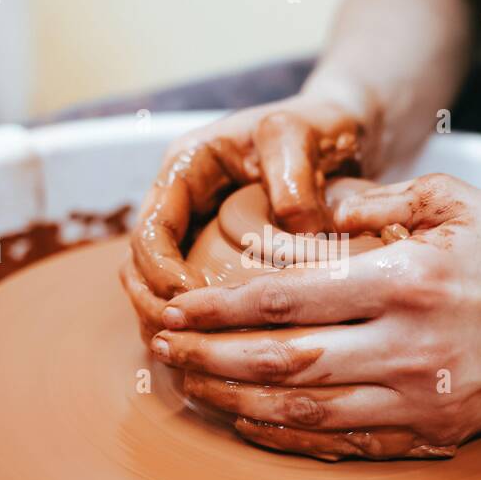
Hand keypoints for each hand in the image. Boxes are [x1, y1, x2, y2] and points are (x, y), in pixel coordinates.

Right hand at [120, 93, 378, 341]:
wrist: (341, 129)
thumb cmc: (319, 126)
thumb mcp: (304, 135)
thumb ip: (294, 176)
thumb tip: (294, 233)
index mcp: (187, 165)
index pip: (151, 229)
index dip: (162, 273)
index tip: (194, 305)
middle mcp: (180, 198)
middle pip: (140, 264)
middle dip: (156, 306)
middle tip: (188, 342)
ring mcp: (194, 227)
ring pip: (156, 284)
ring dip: (170, 321)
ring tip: (198, 353)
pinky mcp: (215, 252)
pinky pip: (190, 293)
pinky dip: (196, 322)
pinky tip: (221, 350)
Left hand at [149, 174, 480, 459]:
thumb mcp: (451, 199)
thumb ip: (373, 200)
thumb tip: (307, 207)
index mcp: (404, 280)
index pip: (288, 300)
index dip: (221, 307)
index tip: (180, 305)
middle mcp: (408, 345)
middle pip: (283, 362)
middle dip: (211, 358)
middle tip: (165, 350)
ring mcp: (422, 397)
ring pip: (306, 412)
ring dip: (237, 401)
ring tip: (192, 387)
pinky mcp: (435, 431)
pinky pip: (346, 443)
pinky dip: (290, 436)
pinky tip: (251, 421)